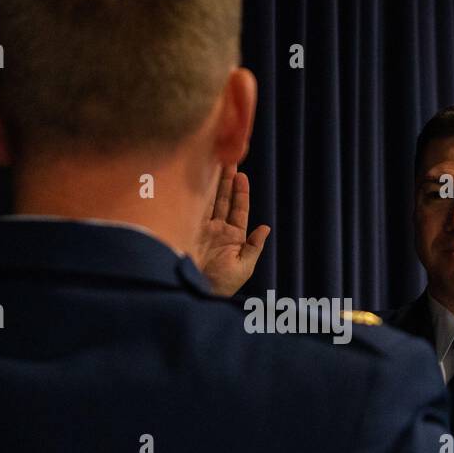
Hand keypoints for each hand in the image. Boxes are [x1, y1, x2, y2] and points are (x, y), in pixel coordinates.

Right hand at [197, 167, 270, 296]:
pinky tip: (199, 178)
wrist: (196, 292)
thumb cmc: (223, 285)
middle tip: (228, 160)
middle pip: (222, 200)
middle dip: (225, 181)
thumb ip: (254, 246)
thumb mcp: (243, 267)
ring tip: (215, 162)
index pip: (238, 210)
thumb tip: (265, 228)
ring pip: (208, 200)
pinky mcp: (188, 229)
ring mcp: (202, 228)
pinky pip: (194, 207)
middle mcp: (217, 230)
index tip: (242, 175)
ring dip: (212, 183)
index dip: (240, 193)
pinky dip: (197, 193)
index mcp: (233, 237)